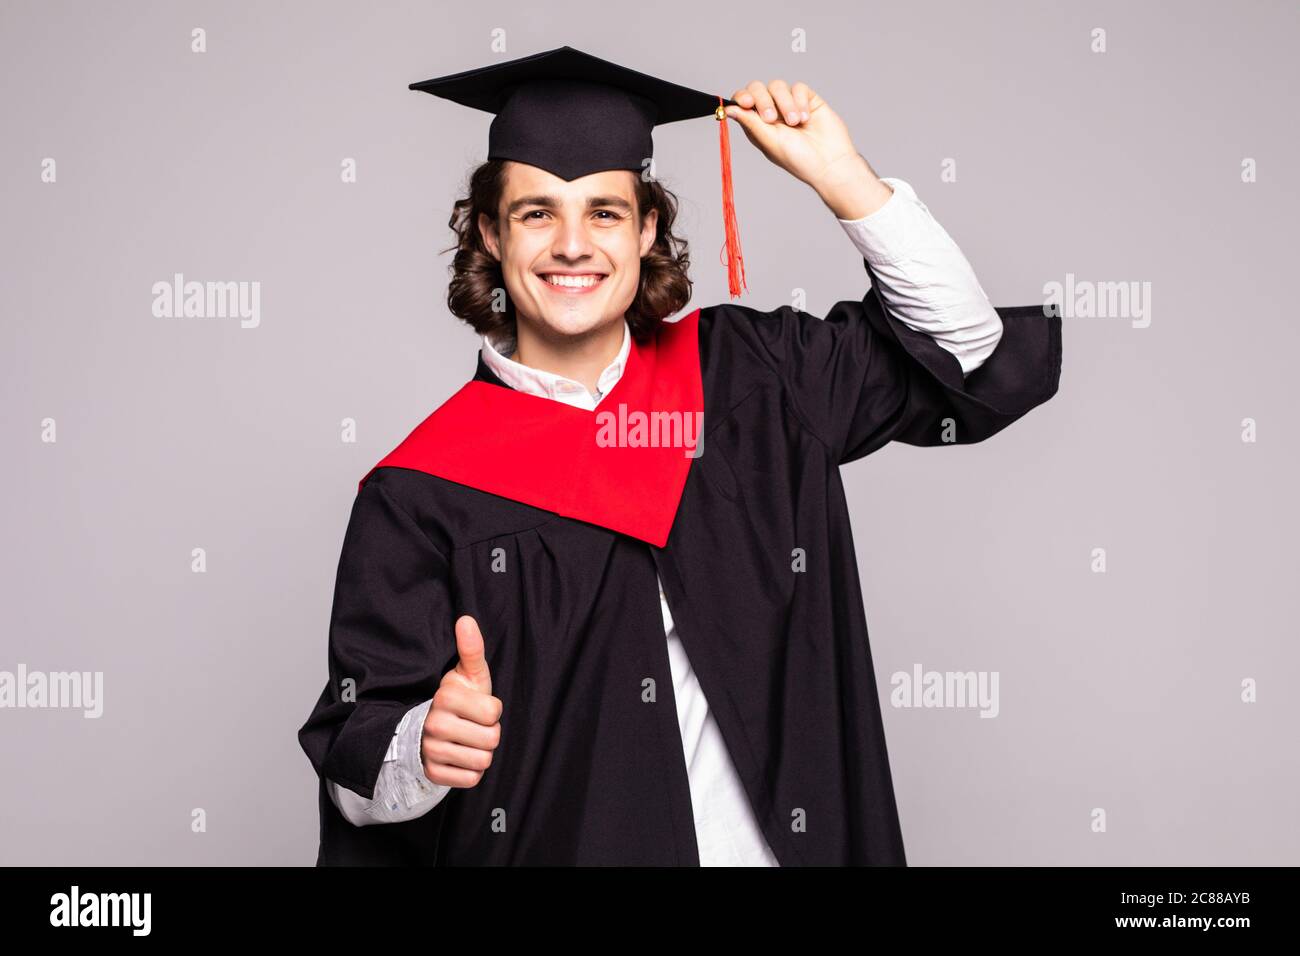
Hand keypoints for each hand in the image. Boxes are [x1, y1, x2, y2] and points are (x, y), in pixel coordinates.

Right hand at [421, 614, 502, 788]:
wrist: (428, 731)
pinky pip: (472, 779)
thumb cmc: (458, 700)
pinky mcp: (432, 774)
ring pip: (483, 760)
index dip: (492, 710)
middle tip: (473, 726)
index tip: (477, 707)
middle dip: (490, 733)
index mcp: (445, 697)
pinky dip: (472, 771)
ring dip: (481, 753)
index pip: (494, 712)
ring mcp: (431, 751)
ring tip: (467, 741)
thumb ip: (471, 649)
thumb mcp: (467, 674)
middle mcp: (434, 724)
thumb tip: (466, 619)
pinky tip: (461, 757)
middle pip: (492, 739)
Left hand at [724, 79, 890, 218]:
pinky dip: (800, 101)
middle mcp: (772, 113)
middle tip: (771, 118)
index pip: (743, 102)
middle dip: (763, 100)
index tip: (746, 103)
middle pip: (758, 89)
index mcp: (758, 125)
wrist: (830, 162)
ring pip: (778, 86)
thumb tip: (727, 109)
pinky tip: (806, 118)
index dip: (742, 98)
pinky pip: (798, 87)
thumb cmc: (799, 159)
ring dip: (785, 104)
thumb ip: (750, 122)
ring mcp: (790, 105)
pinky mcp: (808, 100)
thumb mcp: (769, 141)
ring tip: (795, 122)